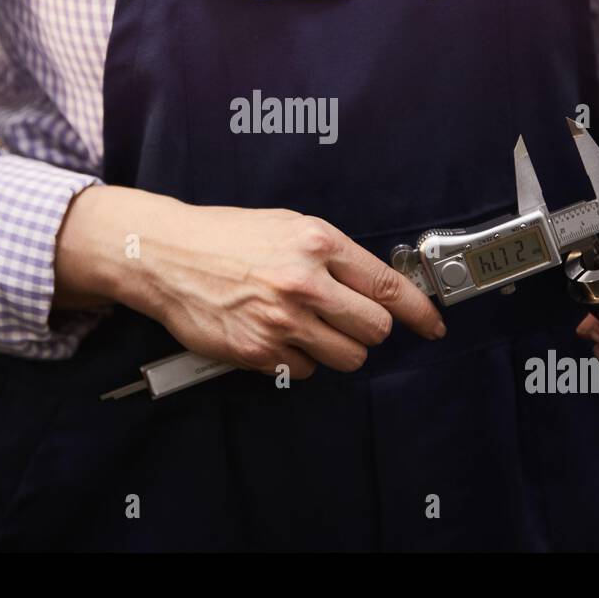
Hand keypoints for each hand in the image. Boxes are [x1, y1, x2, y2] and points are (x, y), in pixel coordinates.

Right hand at [56, 186, 445, 377]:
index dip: (420, 312)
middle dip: (369, 330)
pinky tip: (277, 336)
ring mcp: (281, 320)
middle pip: (376, 330)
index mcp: (317, 243)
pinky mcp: (258, 350)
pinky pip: (306, 371)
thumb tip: (377, 287)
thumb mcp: (287, 226)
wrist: (165, 254)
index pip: (388, 286)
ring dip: (338, 349)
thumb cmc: (226, 236)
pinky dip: (299, 361)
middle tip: (350, 322)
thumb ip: (333, 255)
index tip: (433, 325)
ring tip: (309, 328)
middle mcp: (304, 282)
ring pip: (348, 357)